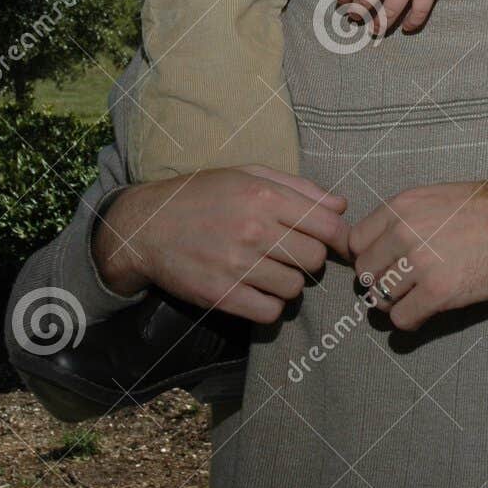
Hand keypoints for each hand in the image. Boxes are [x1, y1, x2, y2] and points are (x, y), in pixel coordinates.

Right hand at [93, 165, 351, 325]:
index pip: (328, 225)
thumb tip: (341, 206)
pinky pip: (269, 312)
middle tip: (294, 255)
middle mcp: (254, 229)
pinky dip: (271, 307)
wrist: (146, 226)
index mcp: (264, 196)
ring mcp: (237, 264)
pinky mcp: (221, 295)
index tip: (337, 244)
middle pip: (315, 259)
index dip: (340, 237)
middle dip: (311, 259)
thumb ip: (299, 188)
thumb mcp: (248, 175)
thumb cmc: (202, 195)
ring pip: (294, 288)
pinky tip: (260, 292)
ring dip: (290, 283)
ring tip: (272, 272)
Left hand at [346, 176, 487, 329]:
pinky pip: (402, 319)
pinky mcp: (438, 292)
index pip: (356, 241)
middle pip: (364, 272)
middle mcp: (403, 231)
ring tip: (417, 298)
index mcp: (401, 206)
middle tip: (403, 285)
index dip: (369, 256)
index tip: (386, 263)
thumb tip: (382, 243)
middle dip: (380, 282)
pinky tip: (428, 312)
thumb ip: (406, 217)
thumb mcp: (439, 197)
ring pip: (380, 298)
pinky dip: (411, 321)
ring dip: (395, 303)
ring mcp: (419, 263)